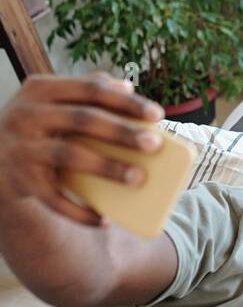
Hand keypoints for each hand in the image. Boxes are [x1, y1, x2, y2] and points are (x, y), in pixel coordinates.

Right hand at [0, 72, 163, 223]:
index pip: (90, 90)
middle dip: (122, 133)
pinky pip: (54, 200)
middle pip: (83, 120)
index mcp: (40, 89)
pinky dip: (80, 212)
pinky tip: (104, 219)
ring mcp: (21, 148)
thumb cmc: (39, 124)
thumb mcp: (53, 101)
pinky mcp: (21, 181)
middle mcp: (26, 115)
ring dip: (107, 167)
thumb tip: (128, 87)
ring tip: (138, 179)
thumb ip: (87, 89)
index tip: (157, 114)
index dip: (125, 102)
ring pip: (70, 155)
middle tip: (155, 144)